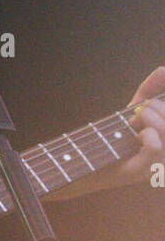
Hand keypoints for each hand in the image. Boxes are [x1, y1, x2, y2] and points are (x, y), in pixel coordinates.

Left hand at [96, 65, 164, 190]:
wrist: (84, 162)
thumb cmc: (111, 138)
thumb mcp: (133, 110)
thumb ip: (150, 90)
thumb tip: (163, 69)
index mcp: (164, 138)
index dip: (161, 100)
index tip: (143, 106)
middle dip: (152, 107)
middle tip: (135, 117)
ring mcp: (159, 166)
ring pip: (164, 128)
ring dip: (144, 116)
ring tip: (132, 124)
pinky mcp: (143, 172)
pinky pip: (155, 145)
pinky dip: (144, 134)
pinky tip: (136, 137)